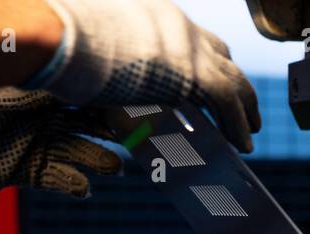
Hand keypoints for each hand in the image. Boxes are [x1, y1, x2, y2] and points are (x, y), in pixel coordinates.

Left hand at [0, 89, 120, 197]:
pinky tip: (85, 188)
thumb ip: (43, 86)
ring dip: (98, 160)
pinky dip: (74, 185)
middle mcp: (41, 117)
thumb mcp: (6, 88)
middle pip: (86, 123)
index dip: (105, 98)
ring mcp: (35, 145)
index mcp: (37, 91)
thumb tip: (83, 77)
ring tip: (115, 168)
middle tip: (133, 136)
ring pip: (78, 153)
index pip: (80, 92)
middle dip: (109, 130)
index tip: (129, 102)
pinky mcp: (26, 172)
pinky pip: (58, 180)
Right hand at [29, 0, 260, 150]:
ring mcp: (189, 45)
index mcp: (155, 13)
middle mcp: (177, 24)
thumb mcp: (93, 43)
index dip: (206, 59)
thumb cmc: (60, 40)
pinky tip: (242, 143)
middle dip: (235, 81)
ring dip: (245, 106)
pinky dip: (237, 123)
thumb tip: (103, 83)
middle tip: (243, 105)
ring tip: (250, 131)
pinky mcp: (193, 71)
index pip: (192, 37)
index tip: (213, 76)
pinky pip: (227, 101)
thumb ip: (112, 58)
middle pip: (221, 54)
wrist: (59, 35)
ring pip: (233, 78)